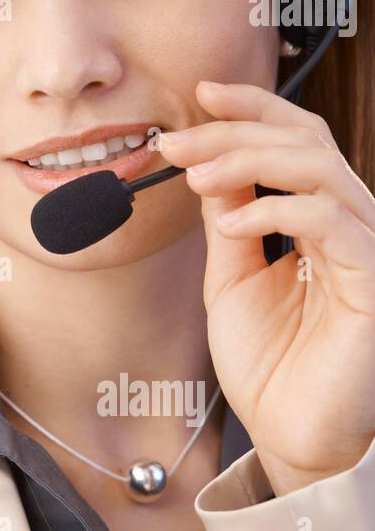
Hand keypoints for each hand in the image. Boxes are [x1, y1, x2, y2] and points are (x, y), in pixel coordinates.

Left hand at [159, 80, 374, 495]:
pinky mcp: (372, 280)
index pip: (298, 141)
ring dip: (248, 158)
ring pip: (319, 168)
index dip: (254, 108)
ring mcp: (367, 250)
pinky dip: (273, 207)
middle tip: (175, 141)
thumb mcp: (230, 278)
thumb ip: (228, 219)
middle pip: (304, 143)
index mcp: (322, 219)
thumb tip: (209, 161)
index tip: (200, 94)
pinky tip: (230, 218)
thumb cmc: (268, 365)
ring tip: (196, 172)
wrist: (289, 436)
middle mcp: (352, 225)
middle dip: (234, 131)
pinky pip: (330, 219)